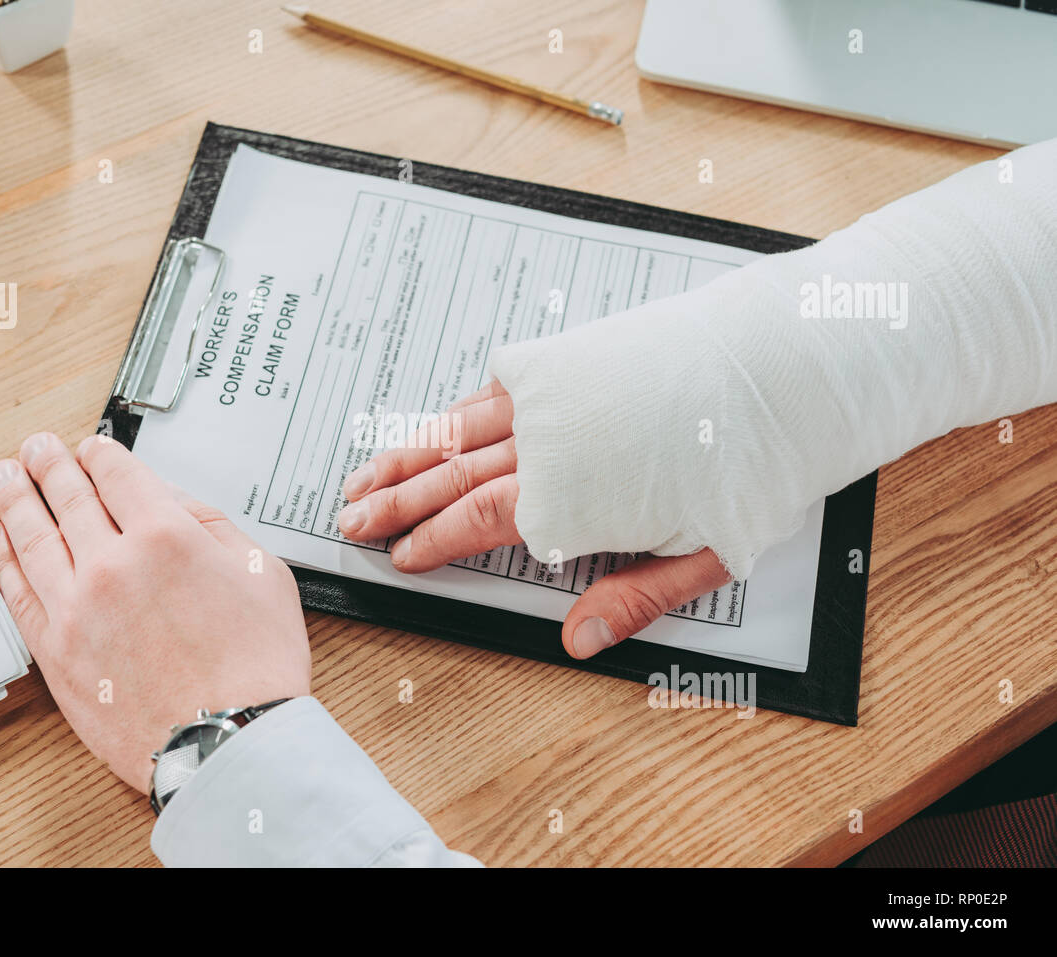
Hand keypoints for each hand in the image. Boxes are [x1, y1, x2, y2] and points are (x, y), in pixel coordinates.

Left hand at [0, 432, 310, 793]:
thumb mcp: (262, 573)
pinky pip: (15, 592)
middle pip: (68, 497)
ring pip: (32, 537)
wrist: (229, 740)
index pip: (118, 474)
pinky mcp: (56, 650)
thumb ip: (214, 526)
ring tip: (2, 476)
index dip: (101, 454)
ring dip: (13, 499)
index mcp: (167, 535)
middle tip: (36, 448)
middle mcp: (113, 563)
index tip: (91, 449)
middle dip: (50, 465)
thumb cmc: (255, 667)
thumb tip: (173, 501)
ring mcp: (77, 607)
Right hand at [337, 380, 731, 659]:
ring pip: (457, 431)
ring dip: (405, 457)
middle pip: (449, 478)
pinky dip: (454, 410)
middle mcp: (547, 443)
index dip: (431, 543)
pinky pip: (491, 388)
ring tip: (363, 475)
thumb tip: (578, 641)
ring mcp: (551, 396)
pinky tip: (433, 424)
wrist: (784, 365)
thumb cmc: (753, 460)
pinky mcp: (566, 360)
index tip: (402, 557)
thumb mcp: (706, 553)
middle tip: (352, 520)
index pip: (476, 525)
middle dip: (394, 504)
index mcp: (570, 497)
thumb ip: (633, 597)